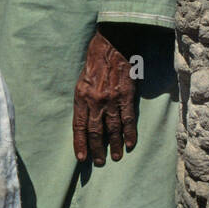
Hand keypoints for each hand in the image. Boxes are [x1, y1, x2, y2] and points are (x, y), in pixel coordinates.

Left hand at [72, 29, 137, 165]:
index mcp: (81, 97)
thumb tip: (84, 121)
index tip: (82, 157)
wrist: (112, 45)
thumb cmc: (95, 64)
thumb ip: (83, 101)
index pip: (78, 126)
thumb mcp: (81, 82)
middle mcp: (95, 101)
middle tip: (99, 162)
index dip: (80, 143)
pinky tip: (130, 144)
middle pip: (95, 131)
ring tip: (116, 157)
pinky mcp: (126, 96)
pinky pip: (128, 119)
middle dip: (97, 149)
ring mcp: (111, 100)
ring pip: (112, 128)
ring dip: (114, 145)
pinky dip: (129, 133)